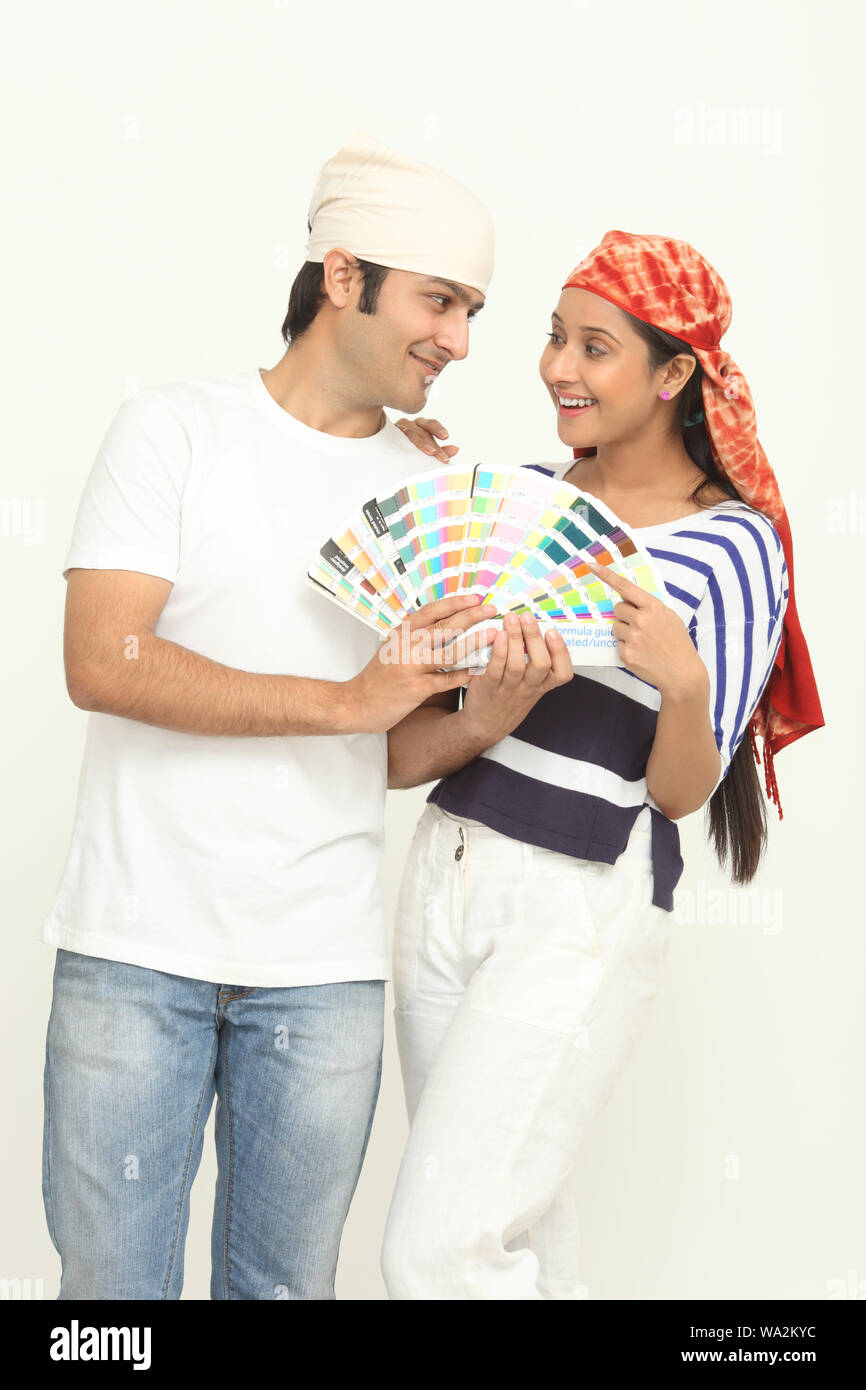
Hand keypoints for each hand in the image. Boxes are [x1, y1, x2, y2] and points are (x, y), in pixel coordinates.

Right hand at [341, 594, 499, 733]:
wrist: (356, 703)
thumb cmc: (378, 676)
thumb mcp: (391, 647)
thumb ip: (413, 636)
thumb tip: (442, 623)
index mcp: (401, 633)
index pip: (431, 611)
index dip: (454, 603)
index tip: (474, 598)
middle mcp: (406, 646)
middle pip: (445, 627)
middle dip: (472, 616)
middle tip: (492, 610)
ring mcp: (411, 667)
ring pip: (450, 652)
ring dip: (475, 643)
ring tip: (494, 637)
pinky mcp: (416, 689)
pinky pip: (446, 680)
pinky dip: (464, 675)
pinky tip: (479, 670)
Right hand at [393, 416, 458, 463]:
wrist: (387, 457)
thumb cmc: (410, 453)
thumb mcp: (427, 452)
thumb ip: (441, 451)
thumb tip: (456, 449)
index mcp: (420, 426)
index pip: (430, 424)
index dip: (438, 429)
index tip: (446, 437)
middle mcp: (409, 424)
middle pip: (422, 430)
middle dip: (433, 444)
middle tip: (443, 457)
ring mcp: (397, 429)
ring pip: (410, 432)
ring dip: (421, 443)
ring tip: (430, 453)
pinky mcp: (388, 435)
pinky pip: (397, 436)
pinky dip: (404, 441)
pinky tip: (408, 449)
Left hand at [460, 610, 573, 742]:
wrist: (484, 726)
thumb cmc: (507, 701)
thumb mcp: (529, 687)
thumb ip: (534, 664)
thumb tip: (535, 629)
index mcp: (542, 686)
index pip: (563, 673)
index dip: (561, 652)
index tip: (553, 632)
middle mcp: (528, 689)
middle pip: (540, 664)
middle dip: (534, 637)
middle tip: (527, 617)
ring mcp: (508, 690)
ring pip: (517, 665)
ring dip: (514, 639)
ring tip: (511, 619)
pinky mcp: (488, 689)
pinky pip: (495, 670)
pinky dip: (497, 652)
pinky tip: (497, 635)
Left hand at [583, 561, 707, 697]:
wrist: (682, 673)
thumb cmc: (678, 644)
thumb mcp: (670, 618)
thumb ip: (651, 608)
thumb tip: (632, 602)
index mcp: (654, 607)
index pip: (626, 587)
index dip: (607, 575)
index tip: (592, 566)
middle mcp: (641, 619)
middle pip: (618, 608)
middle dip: (625, 615)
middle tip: (640, 627)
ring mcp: (633, 637)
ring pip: (616, 627)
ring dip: (625, 633)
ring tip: (643, 643)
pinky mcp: (626, 653)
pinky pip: (618, 644)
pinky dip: (626, 649)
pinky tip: (642, 655)